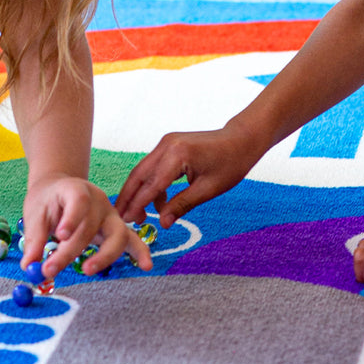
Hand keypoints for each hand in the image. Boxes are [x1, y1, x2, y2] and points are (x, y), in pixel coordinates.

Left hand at [19, 175, 153, 279]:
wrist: (60, 188)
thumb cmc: (47, 200)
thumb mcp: (35, 213)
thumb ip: (34, 239)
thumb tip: (29, 267)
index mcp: (76, 190)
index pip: (79, 202)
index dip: (72, 219)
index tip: (59, 236)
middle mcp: (98, 201)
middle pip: (92, 225)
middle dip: (72, 249)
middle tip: (51, 268)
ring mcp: (111, 215)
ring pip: (117, 234)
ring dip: (104, 255)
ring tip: (87, 270)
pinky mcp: (117, 229)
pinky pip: (132, 240)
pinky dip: (140, 252)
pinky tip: (145, 266)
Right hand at [114, 127, 257, 228]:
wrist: (241, 139)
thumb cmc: (231, 164)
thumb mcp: (208, 190)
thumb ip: (182, 205)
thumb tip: (162, 223)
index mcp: (177, 155)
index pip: (151, 185)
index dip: (137, 204)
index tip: (126, 220)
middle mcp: (167, 145)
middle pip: (139, 174)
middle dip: (128, 197)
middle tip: (121, 218)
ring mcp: (166, 142)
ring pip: (143, 170)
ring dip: (138, 191)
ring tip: (139, 214)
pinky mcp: (169, 144)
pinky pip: (153, 166)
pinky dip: (150, 184)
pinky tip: (156, 202)